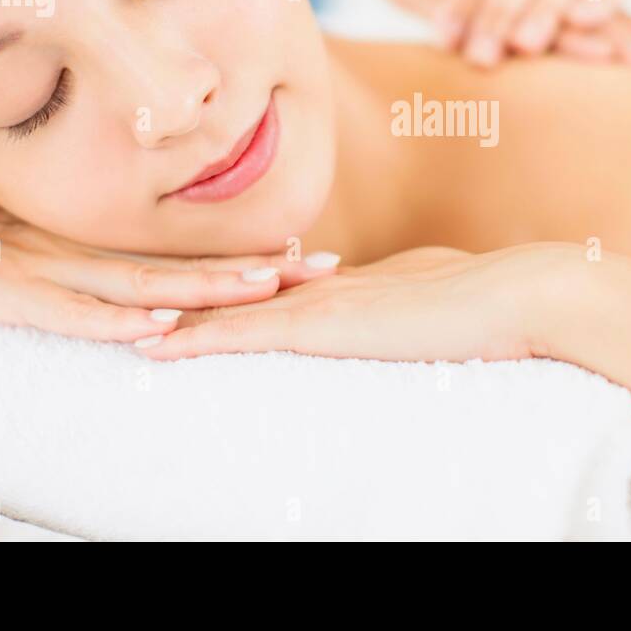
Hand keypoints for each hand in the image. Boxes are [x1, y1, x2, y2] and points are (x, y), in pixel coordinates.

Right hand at [0, 187, 339, 341]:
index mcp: (101, 240)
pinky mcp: (7, 291)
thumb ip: (100, 252)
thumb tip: (159, 285)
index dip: (250, 255)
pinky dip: (115, 320)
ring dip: (205, 290)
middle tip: (323, 270)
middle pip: (184, 266)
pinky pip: (71, 311)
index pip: (188, 252)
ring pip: (140, 283)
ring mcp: (51, 269)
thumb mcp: (47, 235)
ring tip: (265, 289)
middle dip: (256, 271)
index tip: (312, 254)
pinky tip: (158, 327)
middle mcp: (88, 251)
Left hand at [137, 243, 579, 362]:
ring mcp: (320, 302)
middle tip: (126, 296)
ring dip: (171, 315)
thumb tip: (398, 309)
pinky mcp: (322, 327)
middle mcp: (325, 283)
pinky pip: (242, 334)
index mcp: (351, 279)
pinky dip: (194, 341)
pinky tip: (152, 350)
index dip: (229, 288)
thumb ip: (404, 304)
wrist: (513, 295)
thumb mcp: (436, 299)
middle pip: (236, 288)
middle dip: (182, 294)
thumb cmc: (493, 302)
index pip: (275, 284)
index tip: (191, 292)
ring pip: (226, 308)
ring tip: (116, 322)